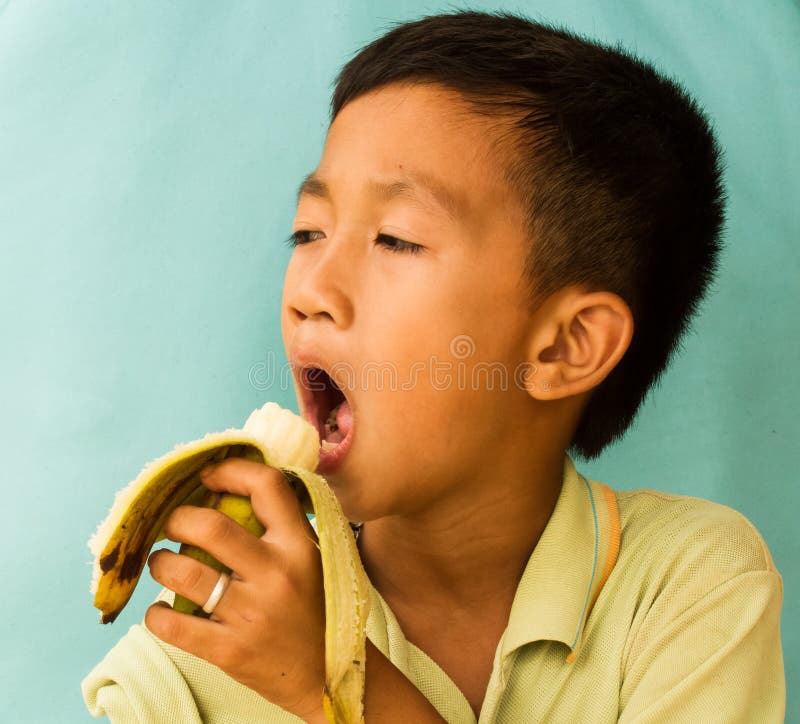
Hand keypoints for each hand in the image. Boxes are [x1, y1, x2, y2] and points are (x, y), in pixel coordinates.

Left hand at [145, 457, 326, 721]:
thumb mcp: (310, 558)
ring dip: (160, 562)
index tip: (208, 477)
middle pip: (210, 526)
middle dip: (177, 518)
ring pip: (183, 572)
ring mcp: (251, 614)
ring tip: (162, 563)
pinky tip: (161, 610)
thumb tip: (225, 492)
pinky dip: (155, 614)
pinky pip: (172, 625)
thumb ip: (278, 528)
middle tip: (172, 524)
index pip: (266, 486)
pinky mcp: (230, 651)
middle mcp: (276, 574)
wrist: (328, 675)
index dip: (230, 470)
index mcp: (299, 544)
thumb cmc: (314, 608)